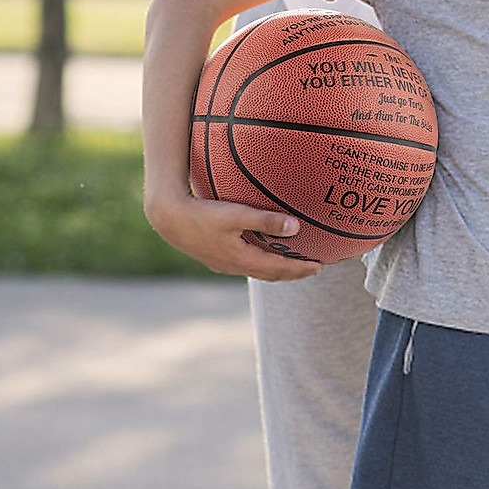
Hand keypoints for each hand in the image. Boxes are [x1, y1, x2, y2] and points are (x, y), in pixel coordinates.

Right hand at [145, 193, 322, 281]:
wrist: (168, 218)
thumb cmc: (203, 213)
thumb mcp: (236, 214)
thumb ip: (266, 220)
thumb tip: (296, 227)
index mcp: (243, 259)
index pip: (280, 269)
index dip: (301, 269)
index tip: (320, 266)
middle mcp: (234, 266)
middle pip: (272, 275)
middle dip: (294, 272)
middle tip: (314, 268)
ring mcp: (223, 264)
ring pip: (258, 271)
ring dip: (278, 269)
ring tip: (294, 264)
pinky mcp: (216, 258)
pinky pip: (246, 265)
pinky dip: (262, 263)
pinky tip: (263, 255)